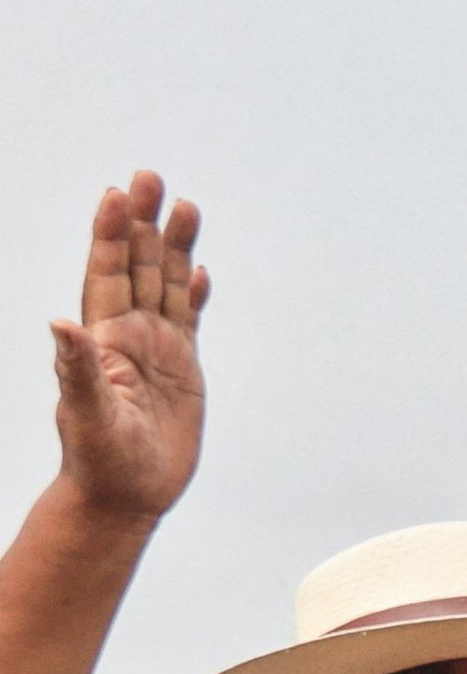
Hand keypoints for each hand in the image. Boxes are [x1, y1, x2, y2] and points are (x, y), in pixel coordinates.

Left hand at [50, 175, 207, 524]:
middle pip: (138, 267)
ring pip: (167, 284)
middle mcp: (127, 336)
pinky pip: (189, 319)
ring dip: (174, 246)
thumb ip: (75, 368)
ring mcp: (156, 349)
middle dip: (143, 222)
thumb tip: (59, 324)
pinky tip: (201, 272)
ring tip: (185, 205)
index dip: (111, 236)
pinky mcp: (182, 368)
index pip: (107, 275)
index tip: (116, 196)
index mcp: (103, 340)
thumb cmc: (98, 461)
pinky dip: (196, 293)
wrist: (122, 496)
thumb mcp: (85, 415)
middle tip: (148, 177)